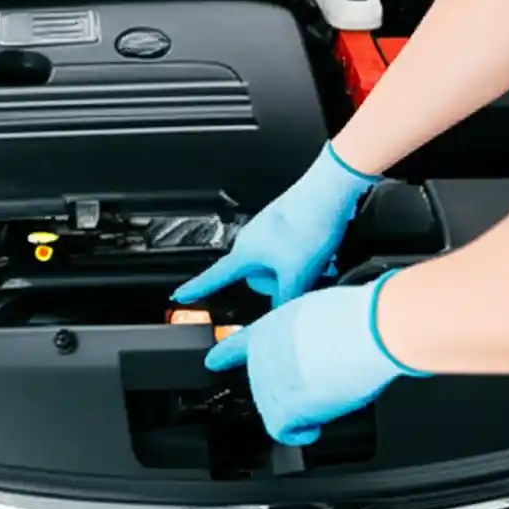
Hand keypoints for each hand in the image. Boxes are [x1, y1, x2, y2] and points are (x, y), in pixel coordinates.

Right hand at [173, 142, 377, 304]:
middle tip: (299, 280)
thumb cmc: (308, 224)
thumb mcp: (296, 273)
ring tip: (316, 265)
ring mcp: (267, 229)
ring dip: (293, 270)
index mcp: (245, 252)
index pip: (215, 276)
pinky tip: (320, 254)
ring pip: (274, 264)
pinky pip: (286, 250)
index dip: (196, 288)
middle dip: (276, 284)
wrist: (328, 191)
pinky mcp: (284, 224)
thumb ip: (285, 299)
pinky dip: (301, 257)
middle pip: (256, 276)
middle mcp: (251, 239)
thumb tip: (280, 317)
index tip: (180, 295)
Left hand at [204, 273, 429, 445]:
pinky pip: (284, 431)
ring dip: (300, 411)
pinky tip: (313, 428)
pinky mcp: (283, 407)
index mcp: (271, 326)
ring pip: (277, 409)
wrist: (370, 329)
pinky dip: (301, 434)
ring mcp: (268, 380)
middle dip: (291, 393)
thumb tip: (314, 353)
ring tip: (328, 396)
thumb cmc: (357, 319)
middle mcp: (262, 353)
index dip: (226, 354)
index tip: (213, 360)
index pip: (239, 343)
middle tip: (322, 387)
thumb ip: (303, 337)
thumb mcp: (318, 313)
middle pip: (265, 385)